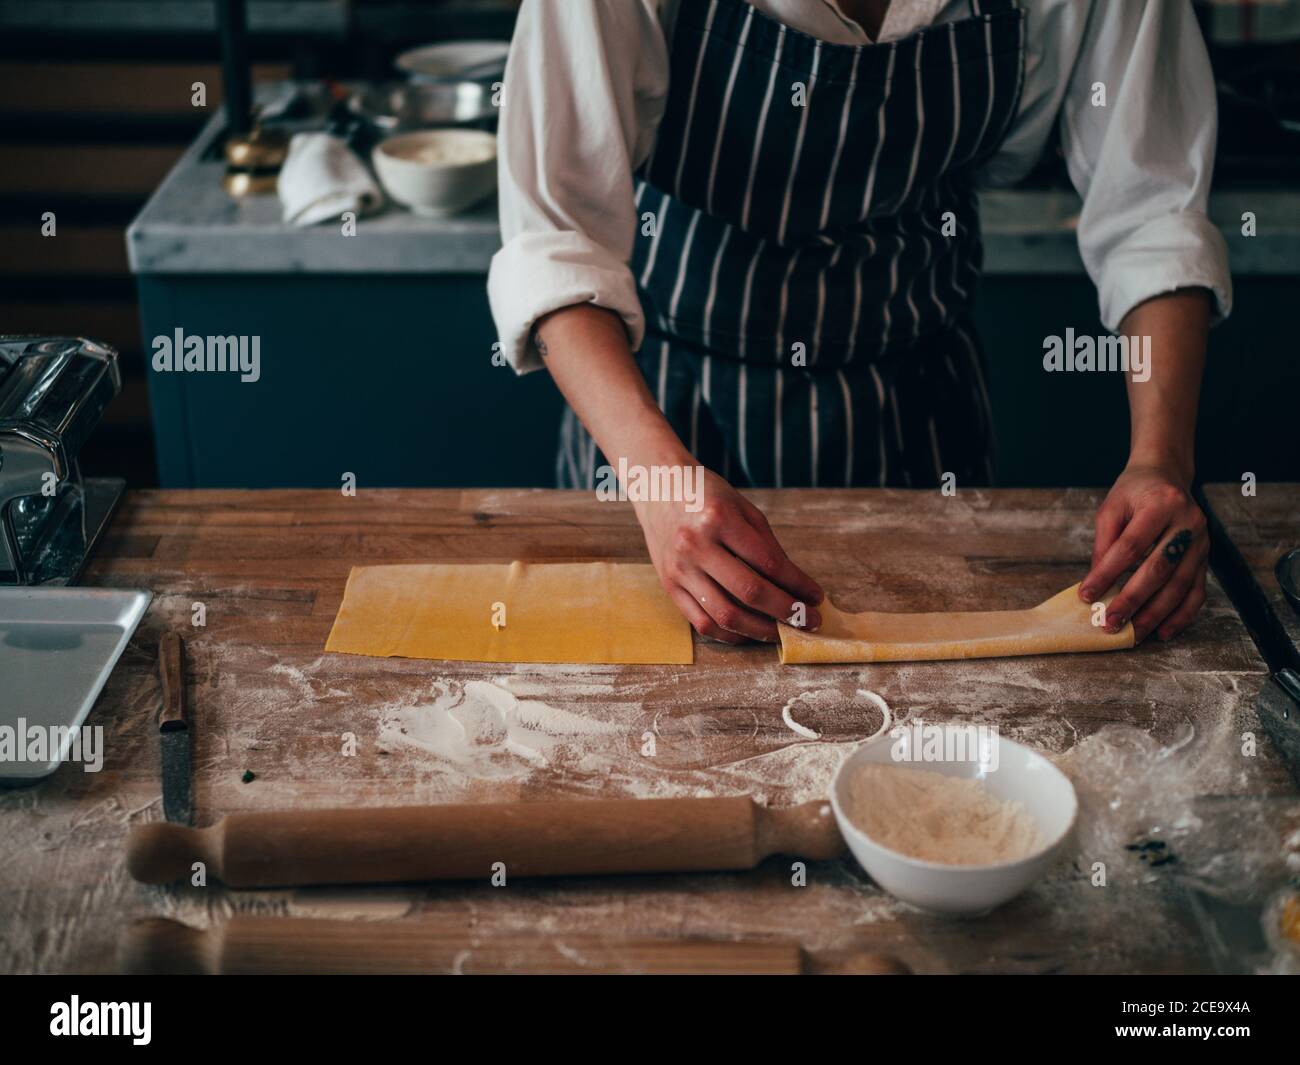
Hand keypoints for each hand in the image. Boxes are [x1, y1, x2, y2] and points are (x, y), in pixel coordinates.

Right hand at [636, 468, 823, 643]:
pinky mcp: (669, 585)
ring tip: (781, 632)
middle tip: (809, 620)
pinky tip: (749, 632)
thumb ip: (767, 545)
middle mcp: (696, 545)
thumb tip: (793, 586)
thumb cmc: (706, 494)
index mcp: (719, 519)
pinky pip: (701, 622)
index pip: (769, 563)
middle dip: (786, 611)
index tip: (815, 597)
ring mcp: (679, 568)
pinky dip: (729, 634)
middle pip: (750, 592)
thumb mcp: (742, 507)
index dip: (797, 585)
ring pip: (725, 615)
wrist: (657, 487)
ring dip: (760, 630)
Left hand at [1079, 464, 1208, 641]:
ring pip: (1180, 585)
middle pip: (1159, 568)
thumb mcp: (1111, 508)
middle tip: (1110, 622)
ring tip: (1134, 634)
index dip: (1108, 573)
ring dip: (1156, 614)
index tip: (1086, 594)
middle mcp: (1188, 523)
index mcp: (1162, 504)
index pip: (1131, 545)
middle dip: (1133, 600)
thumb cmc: (1134, 493)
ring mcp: (1202, 542)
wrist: (1168, 476)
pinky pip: (1196, 592)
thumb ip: (1104, 544)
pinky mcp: (1206, 558)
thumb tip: (1096, 585)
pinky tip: (1162, 632)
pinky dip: (1180, 615)